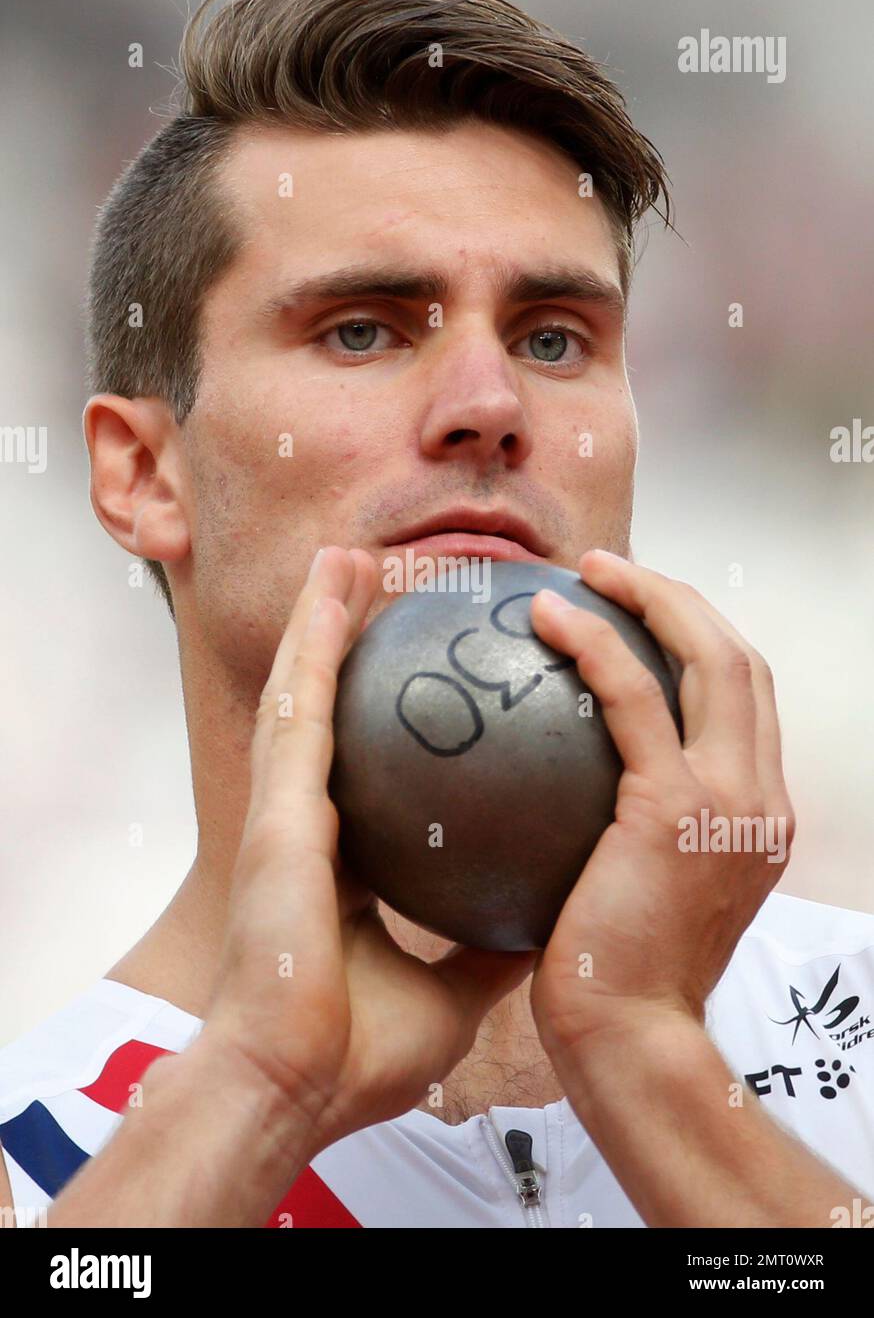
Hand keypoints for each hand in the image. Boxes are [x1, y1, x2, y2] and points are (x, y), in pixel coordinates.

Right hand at [201, 546, 535, 1152]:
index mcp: (351, 859)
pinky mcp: (279, 801)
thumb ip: (498, 940)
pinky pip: (302, 702)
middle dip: (360, 643)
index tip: (446, 676)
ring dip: (327, 616)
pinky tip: (332, 586)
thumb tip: (556, 912)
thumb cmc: (360, 1050)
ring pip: (310, 684)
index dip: (408, 717)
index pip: (387, 769)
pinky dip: (313, 638)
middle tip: (396, 586)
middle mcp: (315, 817)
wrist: (300, 1084)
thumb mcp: (459, 989)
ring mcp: (291, 804)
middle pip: (343, 710)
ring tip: (354, 559)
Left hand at [527, 549, 794, 1064]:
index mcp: (758, 817)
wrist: (630, 1042)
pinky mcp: (676, 806)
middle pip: (742, 660)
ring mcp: (729, 799)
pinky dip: (594, 644)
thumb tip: (570, 794)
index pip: (744, 702)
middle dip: (682, 600)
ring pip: (711, 656)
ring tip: (589, 570)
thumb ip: (635, 834)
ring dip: (650, 595)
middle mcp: (760, 799)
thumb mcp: (645, 895)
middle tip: (611, 573)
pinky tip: (544, 618)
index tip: (640, 615)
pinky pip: (632, 696)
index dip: (700, 641)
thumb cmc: (616, 978)